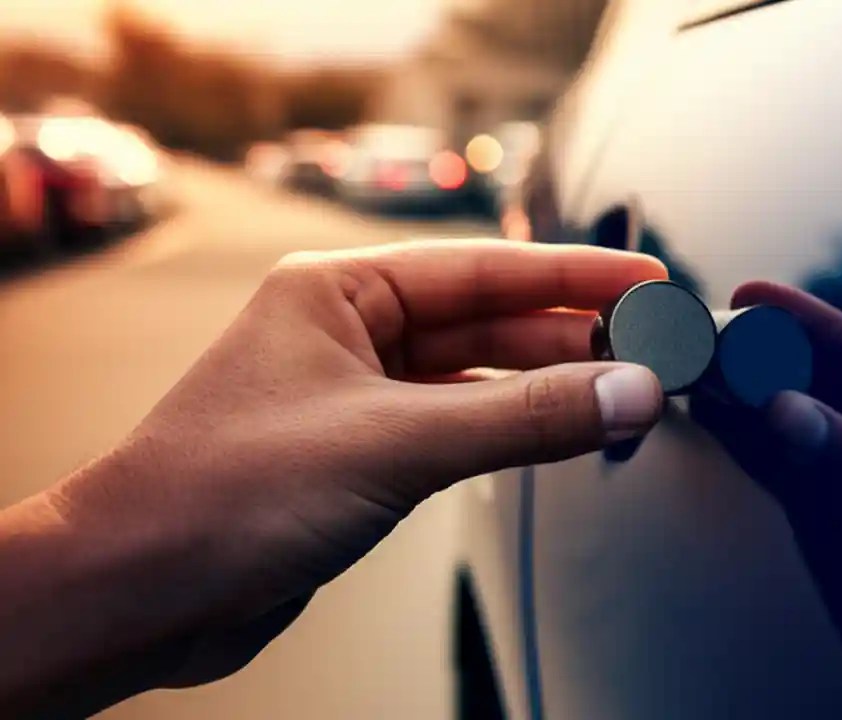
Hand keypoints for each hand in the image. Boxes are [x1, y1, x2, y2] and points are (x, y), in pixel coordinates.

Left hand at [1, 240, 666, 712]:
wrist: (142, 591)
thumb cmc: (223, 494)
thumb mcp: (395, 444)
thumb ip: (523, 418)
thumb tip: (629, 393)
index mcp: (338, 291)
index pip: (485, 269)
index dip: (575, 273)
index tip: (647, 280)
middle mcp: (348, 332)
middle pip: (488, 320)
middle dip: (572, 336)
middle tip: (653, 347)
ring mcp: (356, 395)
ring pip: (477, 376)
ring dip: (547, 385)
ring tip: (625, 389)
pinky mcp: (363, 454)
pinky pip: (458, 426)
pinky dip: (511, 430)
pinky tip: (558, 431)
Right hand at [694, 282, 841, 718]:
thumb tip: (781, 406)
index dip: (801, 319)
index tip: (746, 295)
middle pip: (812, 381)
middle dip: (760, 354)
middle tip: (700, 334)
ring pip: (786, 424)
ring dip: (741, 397)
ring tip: (688, 369)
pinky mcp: (830, 528)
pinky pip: (777, 471)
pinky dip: (743, 443)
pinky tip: (712, 422)